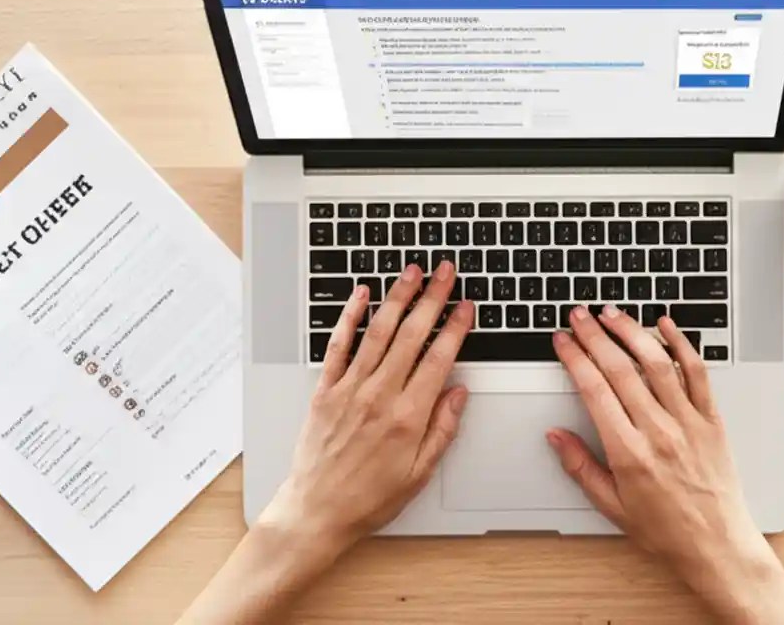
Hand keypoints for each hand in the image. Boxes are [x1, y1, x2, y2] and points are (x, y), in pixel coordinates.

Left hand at [256, 261, 473, 578]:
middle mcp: (379, 396)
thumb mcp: (420, 473)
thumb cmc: (369, 499)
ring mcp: (349, 389)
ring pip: (377, 332)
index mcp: (408, 416)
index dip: (455, 328)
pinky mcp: (325, 390)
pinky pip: (338, 345)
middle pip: (411, 335)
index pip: (439, 358)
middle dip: (432, 298)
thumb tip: (458, 393)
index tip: (466, 306)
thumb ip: (442, 429)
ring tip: (412, 273)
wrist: (317, 511)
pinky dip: (349, 317)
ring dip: (397, 298)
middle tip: (446, 273)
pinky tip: (361, 295)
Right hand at [547, 305, 783, 624]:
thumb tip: (555, 436)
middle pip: (621, 369)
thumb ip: (580, 466)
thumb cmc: (665, 530)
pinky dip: (683, 344)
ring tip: (613, 313)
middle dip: (595, 336)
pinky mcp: (712, 420)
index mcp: (629, 453)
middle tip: (580, 315)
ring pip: (658, 363)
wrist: (716, 545)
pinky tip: (667, 325)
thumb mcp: (611, 506)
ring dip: (632, 332)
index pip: (595, 390)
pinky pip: (698, 373)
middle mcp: (659, 431)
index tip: (562, 340)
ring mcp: (688, 422)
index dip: (574, 358)